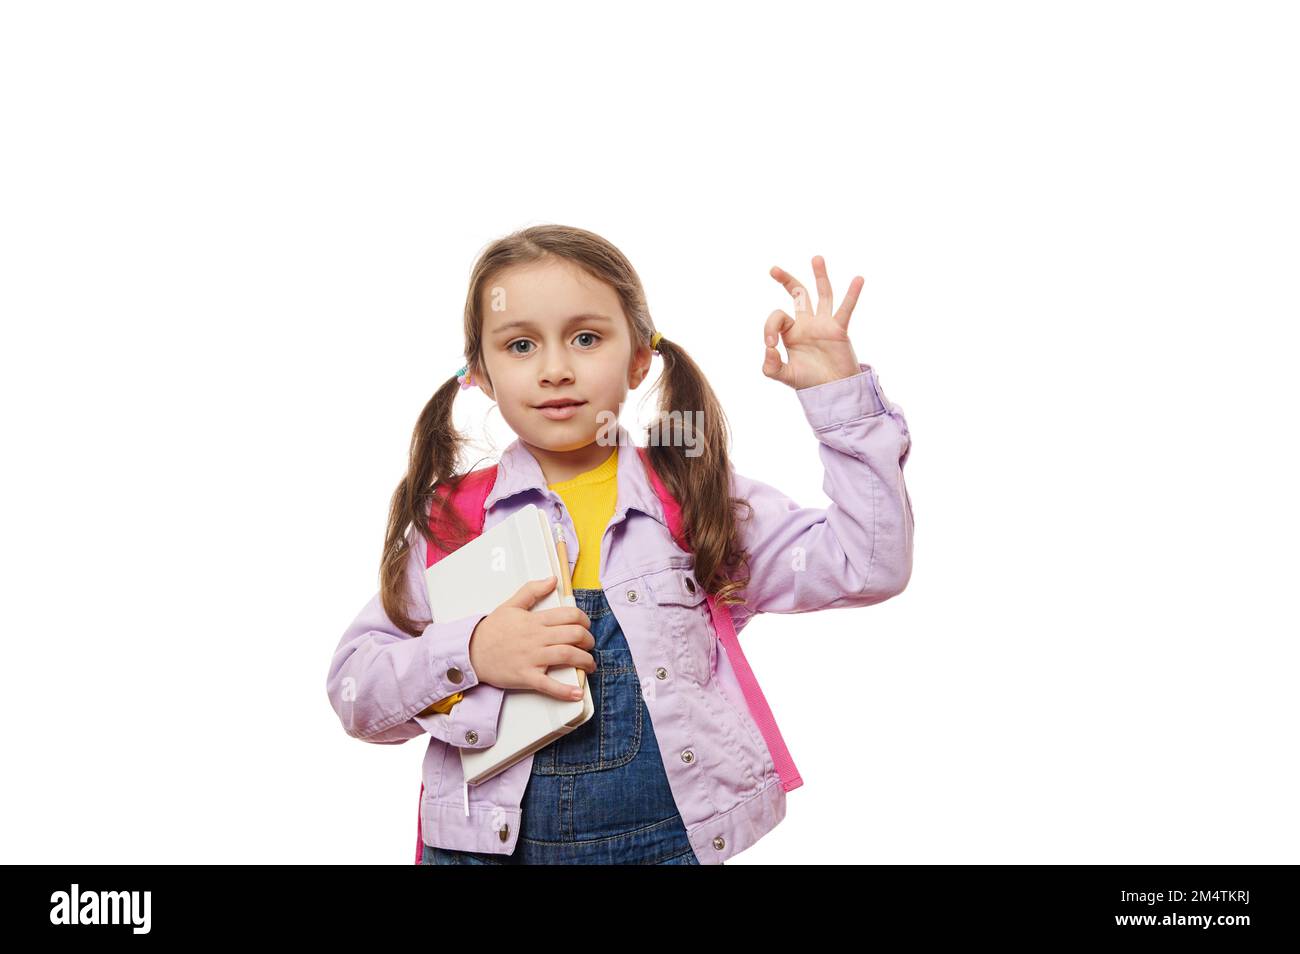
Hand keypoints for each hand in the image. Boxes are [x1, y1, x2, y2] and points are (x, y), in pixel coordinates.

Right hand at [468, 575, 595, 700]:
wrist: (470, 652)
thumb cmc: (490, 630)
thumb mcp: (510, 605)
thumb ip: (532, 591)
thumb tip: (552, 579)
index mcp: (535, 620)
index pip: (569, 615)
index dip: (584, 620)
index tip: (585, 626)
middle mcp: (537, 638)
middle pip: (574, 634)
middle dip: (588, 640)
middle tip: (588, 644)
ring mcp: (532, 658)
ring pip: (568, 656)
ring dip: (585, 660)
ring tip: (589, 664)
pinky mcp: (526, 677)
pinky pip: (549, 685)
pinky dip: (565, 691)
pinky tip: (577, 693)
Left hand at [763, 255, 863, 389]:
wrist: (832, 391)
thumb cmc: (809, 383)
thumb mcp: (783, 375)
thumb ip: (770, 365)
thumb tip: (769, 347)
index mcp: (791, 332)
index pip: (778, 317)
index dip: (769, 327)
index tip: (770, 345)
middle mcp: (807, 324)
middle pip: (798, 295)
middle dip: (786, 281)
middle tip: (773, 269)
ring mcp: (824, 324)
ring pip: (822, 294)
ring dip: (819, 276)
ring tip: (816, 258)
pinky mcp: (839, 330)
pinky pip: (846, 309)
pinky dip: (852, 294)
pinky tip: (858, 279)